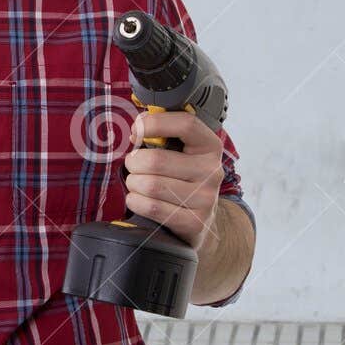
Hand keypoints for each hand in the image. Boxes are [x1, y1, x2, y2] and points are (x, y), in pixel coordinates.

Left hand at [122, 110, 224, 249]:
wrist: (201, 219)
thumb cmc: (183, 179)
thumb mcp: (184, 154)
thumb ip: (165, 136)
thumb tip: (139, 126)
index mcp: (210, 146)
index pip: (186, 125)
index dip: (156, 123)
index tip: (136, 129)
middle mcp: (212, 171)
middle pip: (156, 160)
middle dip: (134, 162)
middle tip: (132, 165)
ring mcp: (206, 198)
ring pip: (151, 185)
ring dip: (133, 184)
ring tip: (136, 183)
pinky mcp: (195, 222)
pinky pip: (152, 208)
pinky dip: (136, 202)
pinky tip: (138, 199)